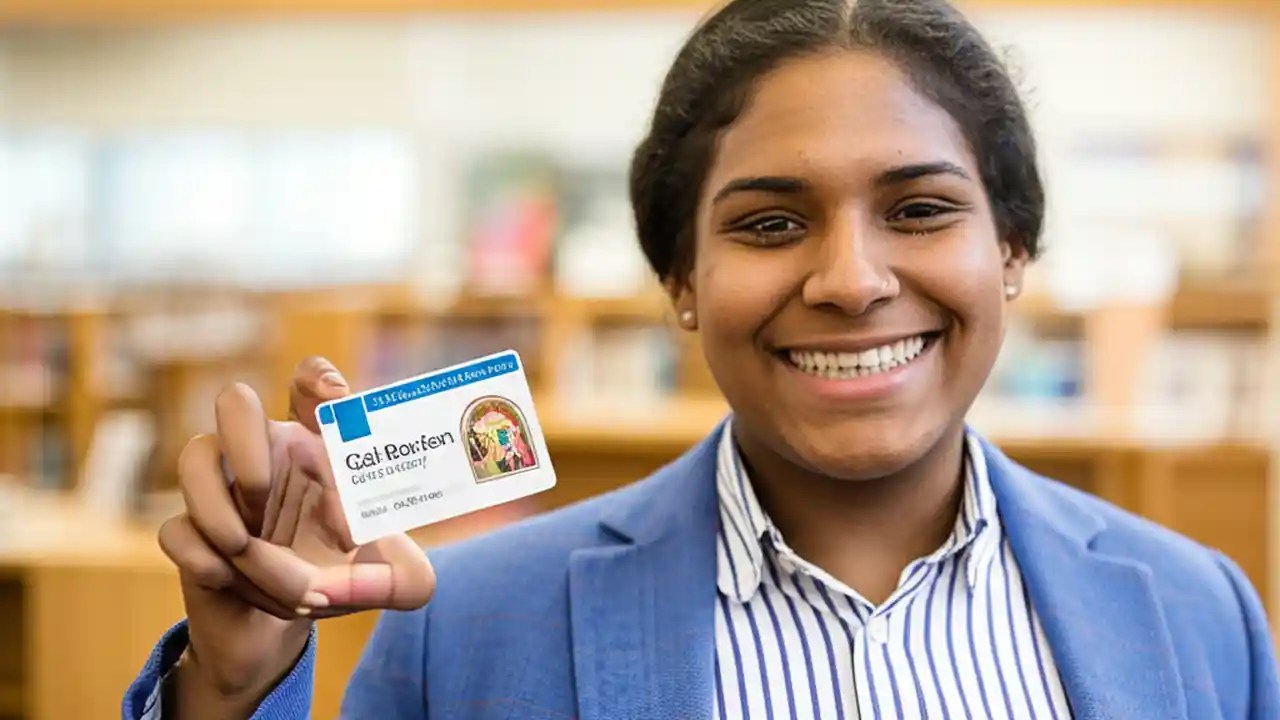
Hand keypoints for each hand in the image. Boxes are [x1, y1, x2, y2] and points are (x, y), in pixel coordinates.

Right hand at [157, 358, 435, 718]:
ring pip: (195, 459)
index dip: (317, 380)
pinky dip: (200, 557)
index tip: (336, 399)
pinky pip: (175, 529)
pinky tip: (225, 578)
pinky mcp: (190, 534)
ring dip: (222, 512)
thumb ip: (404, 581)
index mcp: (316, 449)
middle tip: (264, 493)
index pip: (308, 386)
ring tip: (247, 551)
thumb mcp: (397, 582)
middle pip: (234, 401)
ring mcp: (220, 491)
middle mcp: (264, 457)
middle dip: (245, 441)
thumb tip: (373, 581)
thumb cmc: (348, 578)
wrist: (291, 623)